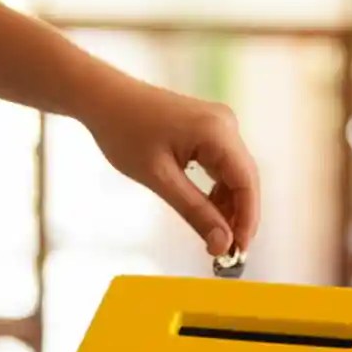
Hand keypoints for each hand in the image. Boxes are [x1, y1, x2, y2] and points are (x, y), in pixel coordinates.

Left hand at [83, 79, 259, 256]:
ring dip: (228, 207)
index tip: (239, 252)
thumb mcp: (159, 178)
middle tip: (227, 253)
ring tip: (216, 238)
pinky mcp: (210, 129)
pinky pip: (223, 166)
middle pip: (245, 180)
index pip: (247, 183)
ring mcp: (219, 125)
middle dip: (238, 218)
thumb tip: (223, 244)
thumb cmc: (124, 132)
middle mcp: (226, 124)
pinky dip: (218, 192)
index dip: (247, 221)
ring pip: (235, 175)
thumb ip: (195, 211)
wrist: (103, 98)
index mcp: (217, 132)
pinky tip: (208, 213)